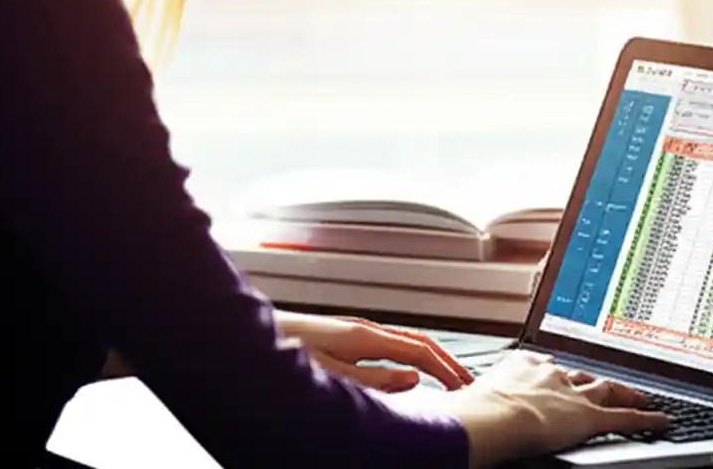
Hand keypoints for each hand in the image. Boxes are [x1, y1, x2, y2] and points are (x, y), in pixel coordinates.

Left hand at [274, 311, 473, 391]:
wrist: (246, 337)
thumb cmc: (283, 353)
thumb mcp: (332, 376)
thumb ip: (375, 380)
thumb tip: (413, 378)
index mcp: (365, 336)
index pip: (420, 350)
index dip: (446, 368)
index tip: (465, 384)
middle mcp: (363, 328)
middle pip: (418, 341)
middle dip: (445, 361)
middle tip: (465, 380)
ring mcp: (354, 330)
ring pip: (405, 340)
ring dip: (429, 358)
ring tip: (445, 376)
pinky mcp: (344, 337)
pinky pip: (389, 345)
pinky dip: (410, 356)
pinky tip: (408, 369)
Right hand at [444, 350, 668, 467]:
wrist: (490, 419)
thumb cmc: (470, 413)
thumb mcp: (463, 401)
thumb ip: (460, 405)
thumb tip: (435, 418)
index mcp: (519, 366)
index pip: (541, 365)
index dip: (552, 370)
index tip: (555, 371)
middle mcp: (549, 374)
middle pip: (578, 373)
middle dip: (592, 377)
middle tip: (606, 381)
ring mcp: (572, 394)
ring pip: (605, 389)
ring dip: (623, 391)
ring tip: (640, 394)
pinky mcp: (589, 418)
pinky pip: (625, 417)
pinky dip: (646, 418)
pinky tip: (662, 420)